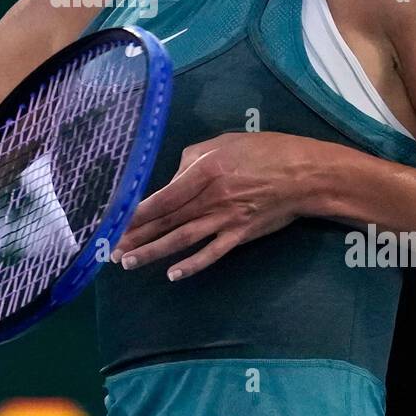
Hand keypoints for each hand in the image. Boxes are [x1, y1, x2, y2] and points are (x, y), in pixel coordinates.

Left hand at [111, 132, 331, 280]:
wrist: (304, 175)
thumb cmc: (264, 151)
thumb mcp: (224, 141)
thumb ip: (192, 158)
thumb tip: (172, 179)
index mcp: (204, 171)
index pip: (162, 196)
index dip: (137, 211)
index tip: (116, 220)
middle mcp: (210, 198)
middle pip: (166, 220)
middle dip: (136, 236)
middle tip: (111, 248)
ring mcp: (225, 219)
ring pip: (182, 239)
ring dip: (153, 252)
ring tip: (128, 262)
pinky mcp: (240, 235)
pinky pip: (211, 253)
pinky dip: (192, 265)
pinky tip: (173, 274)